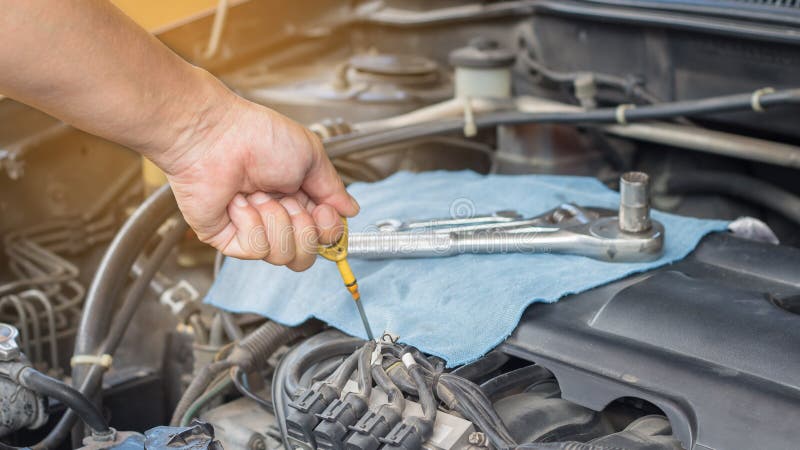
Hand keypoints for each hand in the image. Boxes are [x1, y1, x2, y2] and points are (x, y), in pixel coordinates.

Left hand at [157, 86, 358, 270]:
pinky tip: (240, 201)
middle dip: (304, 229)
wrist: (216, 135)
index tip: (323, 210)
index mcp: (299, 198)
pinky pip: (256, 248)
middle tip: (290, 200)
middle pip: (306, 255)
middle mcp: (277, 218)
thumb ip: (333, 188)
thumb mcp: (311, 155)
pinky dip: (252, 222)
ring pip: (283, 255)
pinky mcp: (228, 238)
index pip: (325, 237)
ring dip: (277, 221)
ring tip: (260, 194)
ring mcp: (252, 230)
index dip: (328, 231)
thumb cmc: (258, 136)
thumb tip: (350, 210)